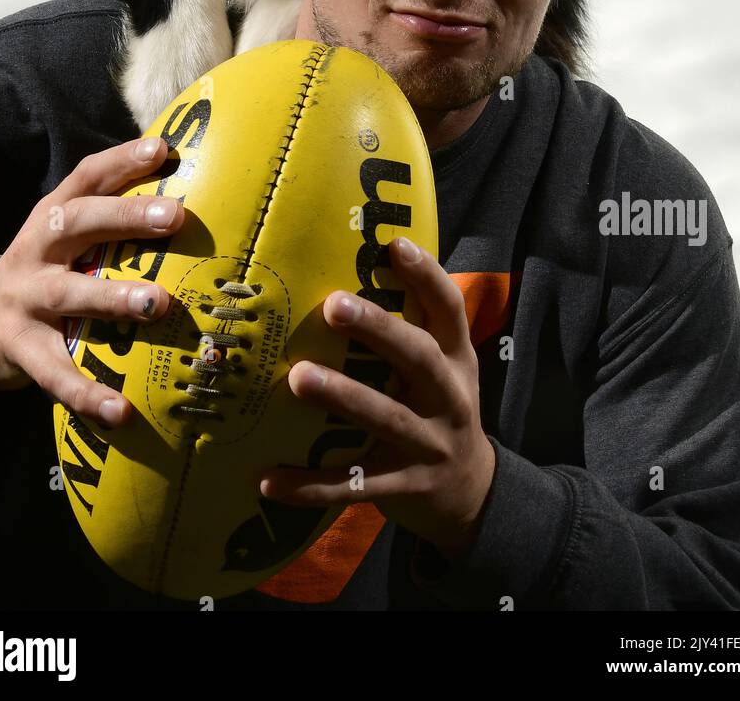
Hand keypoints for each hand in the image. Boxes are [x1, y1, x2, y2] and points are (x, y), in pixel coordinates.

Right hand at [0, 135, 182, 427]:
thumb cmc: (48, 272)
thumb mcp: (68, 239)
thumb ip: (114, 221)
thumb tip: (192, 201)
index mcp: (53, 216)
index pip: (87, 178)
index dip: (123, 160)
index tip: (164, 149)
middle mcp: (37, 250)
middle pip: (79, 223)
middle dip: (127, 217)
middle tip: (176, 216)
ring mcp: (26, 299)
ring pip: (70, 294)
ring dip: (114, 298)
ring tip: (158, 304)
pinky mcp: (21, 349)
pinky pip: (56, 373)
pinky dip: (87, 393)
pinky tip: (121, 410)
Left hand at [259, 236, 495, 560]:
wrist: (470, 493)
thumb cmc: (438, 410)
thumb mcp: (443, 369)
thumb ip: (411, 330)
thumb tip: (345, 276)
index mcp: (456, 359)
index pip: (449, 309)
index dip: (427, 275)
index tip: (394, 246)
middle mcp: (450, 397)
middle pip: (418, 357)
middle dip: (378, 330)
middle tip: (333, 305)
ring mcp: (430, 444)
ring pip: (386, 418)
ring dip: (342, 397)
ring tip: (297, 377)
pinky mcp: (405, 486)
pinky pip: (355, 486)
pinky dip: (311, 485)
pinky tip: (269, 479)